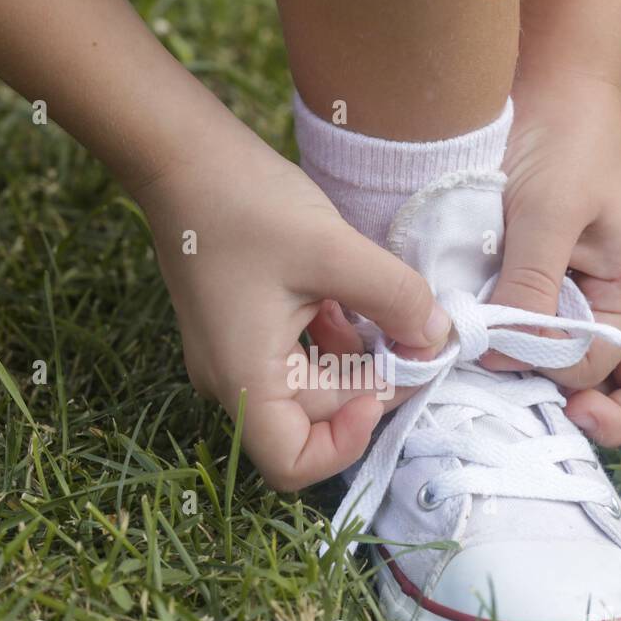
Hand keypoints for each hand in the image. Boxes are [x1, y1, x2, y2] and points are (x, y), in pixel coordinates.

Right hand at [144, 141, 449, 491]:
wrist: (182, 156)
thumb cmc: (245, 204)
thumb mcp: (334, 250)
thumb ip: (395, 300)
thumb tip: (438, 338)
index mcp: (244, 378)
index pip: (293, 464)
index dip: (346, 443)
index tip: (379, 387)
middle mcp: (232, 380)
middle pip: (313, 420)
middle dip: (369, 385)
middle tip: (413, 335)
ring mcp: (235, 357)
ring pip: (311, 387)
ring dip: (356, 360)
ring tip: (384, 311)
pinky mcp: (244, 331)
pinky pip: (298, 357)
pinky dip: (334, 338)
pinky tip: (352, 299)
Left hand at [485, 73, 620, 394]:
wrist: (545, 90)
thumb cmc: (561, 142)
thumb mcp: (548, 212)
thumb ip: (532, 285)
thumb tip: (503, 353)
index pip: (592, 369)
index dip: (540, 367)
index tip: (494, 343)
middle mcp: (617, 310)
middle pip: (618, 396)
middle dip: (567, 405)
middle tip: (512, 397)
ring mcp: (584, 307)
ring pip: (581, 381)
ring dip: (538, 386)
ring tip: (490, 376)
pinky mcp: (547, 295)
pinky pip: (541, 347)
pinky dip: (513, 356)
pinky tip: (478, 344)